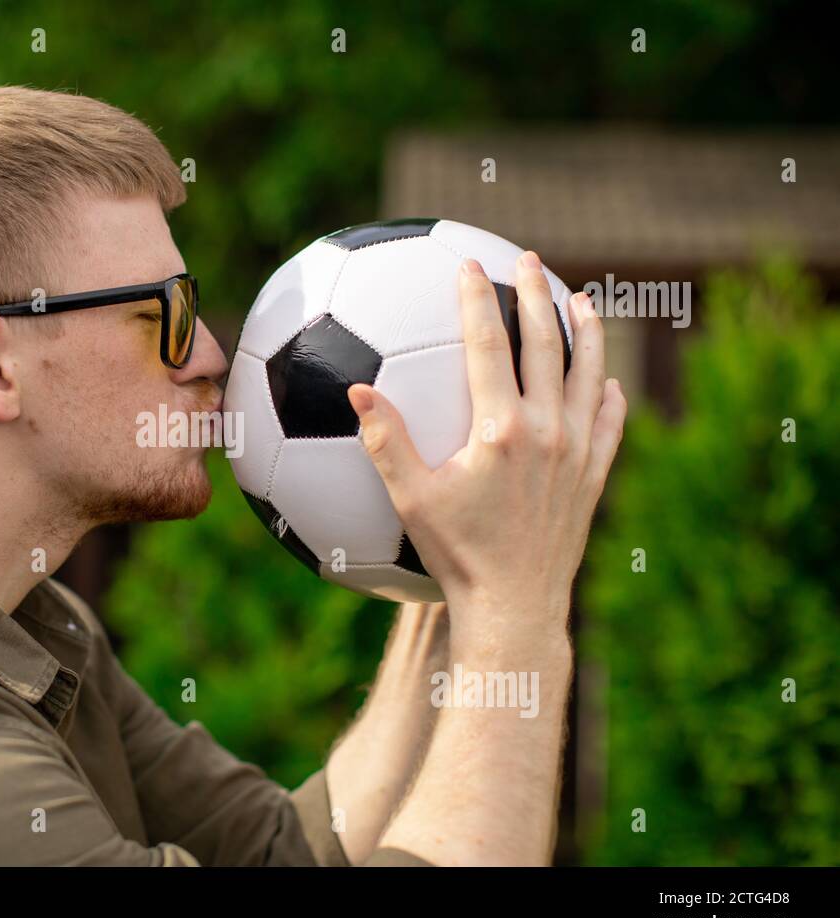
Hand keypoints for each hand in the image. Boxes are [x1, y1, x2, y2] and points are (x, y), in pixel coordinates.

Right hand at [347, 252, 625, 649]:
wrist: (515, 609)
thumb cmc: (455, 556)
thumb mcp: (409, 500)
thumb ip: (384, 442)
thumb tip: (356, 391)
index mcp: (500, 430)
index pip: (489, 345)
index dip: (478, 299)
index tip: (470, 265)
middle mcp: (547, 431)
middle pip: (547, 344)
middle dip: (537, 293)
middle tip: (529, 260)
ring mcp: (577, 453)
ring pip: (589, 374)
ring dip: (587, 331)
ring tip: (584, 299)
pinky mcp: (594, 478)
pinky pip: (610, 423)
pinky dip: (608, 394)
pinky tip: (606, 380)